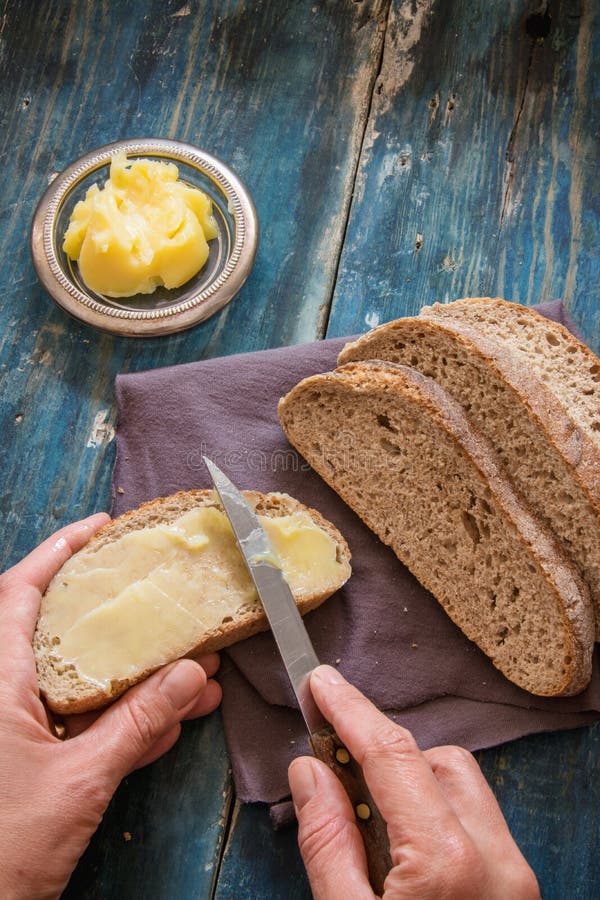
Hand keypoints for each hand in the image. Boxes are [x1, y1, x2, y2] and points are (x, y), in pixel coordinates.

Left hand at [0, 515, 221, 899]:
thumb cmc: (2, 852)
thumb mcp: (80, 781)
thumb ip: (137, 724)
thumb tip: (191, 675)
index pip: (21, 593)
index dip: (59, 551)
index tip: (102, 527)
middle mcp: (3, 695)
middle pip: (57, 630)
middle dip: (112, 611)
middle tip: (155, 587)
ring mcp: (16, 730)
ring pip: (79, 682)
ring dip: (134, 676)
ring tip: (191, 665)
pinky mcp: (31, 763)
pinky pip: (81, 725)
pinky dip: (123, 720)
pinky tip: (172, 719)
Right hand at [288, 666, 539, 899]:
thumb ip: (327, 845)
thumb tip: (310, 771)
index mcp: (448, 865)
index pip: (393, 756)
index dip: (350, 711)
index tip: (321, 683)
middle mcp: (495, 860)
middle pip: (437, 761)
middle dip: (385, 756)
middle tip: (333, 773)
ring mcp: (513, 876)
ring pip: (463, 786)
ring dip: (413, 785)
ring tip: (368, 824)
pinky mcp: (515, 889)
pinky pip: (477, 822)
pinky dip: (435, 816)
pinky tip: (401, 851)